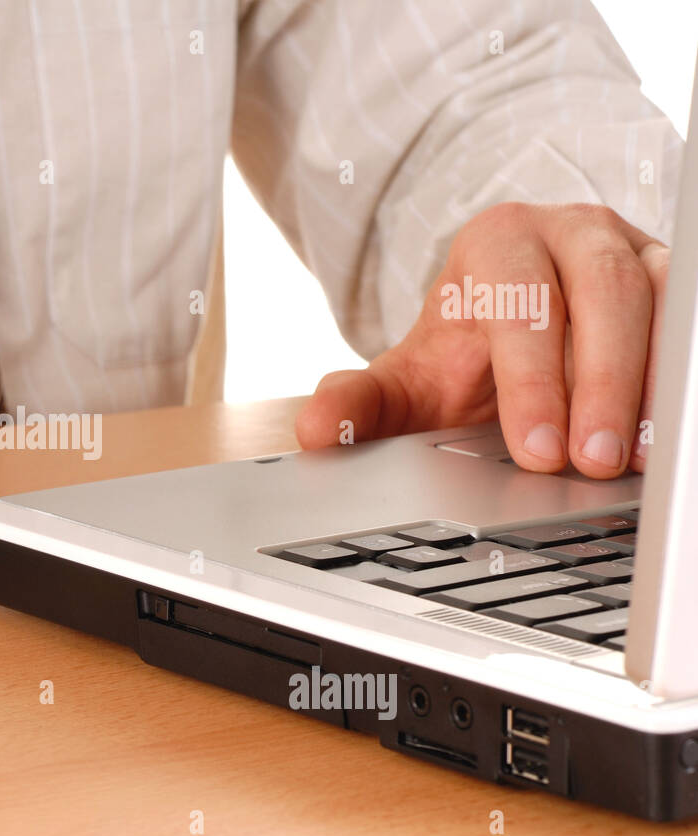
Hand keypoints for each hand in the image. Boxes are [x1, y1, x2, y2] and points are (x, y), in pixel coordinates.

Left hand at [296, 202, 666, 477]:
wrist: (510, 329)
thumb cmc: (464, 354)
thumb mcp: (407, 378)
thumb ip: (360, 402)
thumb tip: (317, 430)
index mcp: (499, 241)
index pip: (520, 301)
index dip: (532, 379)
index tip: (536, 451)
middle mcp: (572, 231)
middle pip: (601, 293)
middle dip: (600, 383)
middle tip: (591, 462)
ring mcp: (634, 249)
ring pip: (661, 299)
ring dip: (653, 382)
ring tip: (640, 458)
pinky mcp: (675, 278)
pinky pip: (690, 318)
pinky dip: (681, 373)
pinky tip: (670, 430)